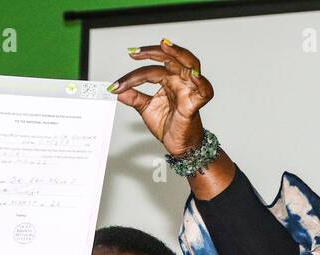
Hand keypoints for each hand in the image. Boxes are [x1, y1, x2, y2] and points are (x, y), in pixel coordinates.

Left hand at [111, 40, 213, 155]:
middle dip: (153, 52)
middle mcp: (179, 80)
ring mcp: (189, 90)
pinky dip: (201, 81)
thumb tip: (115, 90)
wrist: (179, 145)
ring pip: (190, 64)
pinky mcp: (196, 103)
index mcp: (168, 80)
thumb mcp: (146, 108)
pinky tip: (193, 75)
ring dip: (178, 53)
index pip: (151, 70)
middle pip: (170, 58)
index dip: (133, 75)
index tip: (117, 84)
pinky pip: (204, 90)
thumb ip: (133, 97)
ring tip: (165, 45)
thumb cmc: (169, 124)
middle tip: (136, 52)